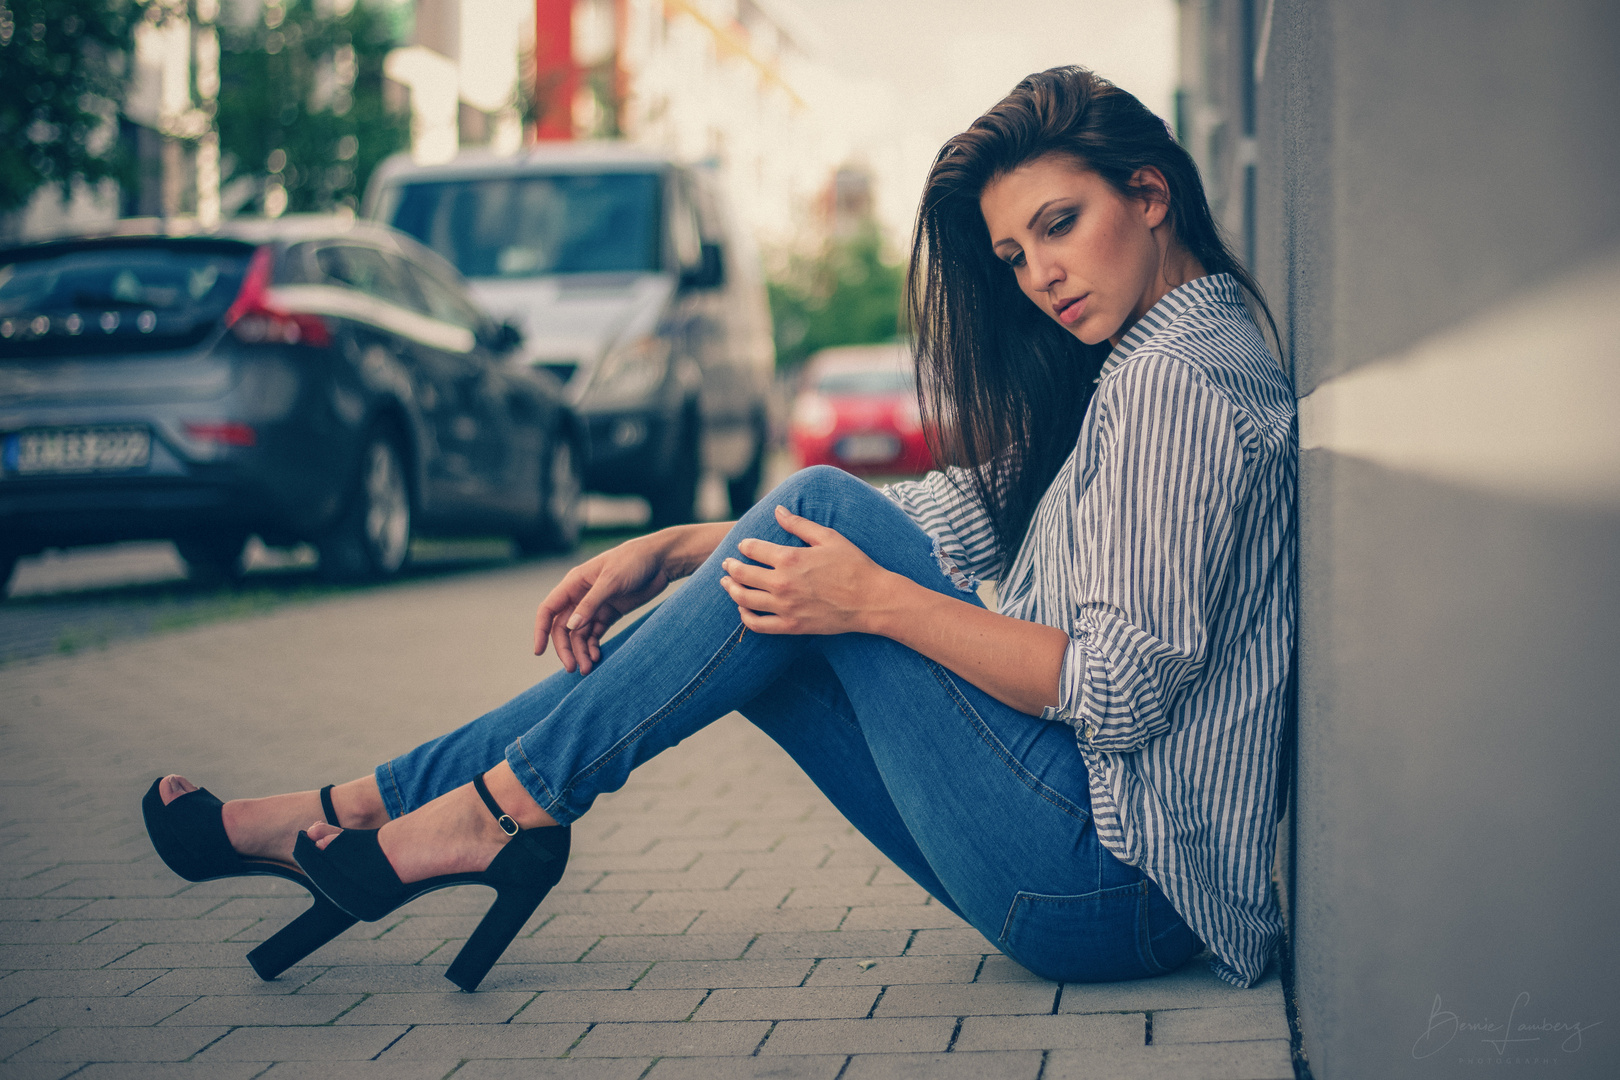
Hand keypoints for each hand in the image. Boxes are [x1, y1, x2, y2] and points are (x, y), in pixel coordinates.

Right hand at [534, 534, 672, 672]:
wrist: (661, 560)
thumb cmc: (633, 562)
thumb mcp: (611, 581)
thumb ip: (591, 603)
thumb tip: (570, 626)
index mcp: (574, 583)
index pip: (549, 609)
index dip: (541, 630)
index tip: (539, 651)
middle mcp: (580, 596)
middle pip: (563, 628)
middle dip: (566, 648)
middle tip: (573, 668)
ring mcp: (595, 606)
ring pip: (579, 634)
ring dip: (581, 651)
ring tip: (588, 668)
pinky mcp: (610, 613)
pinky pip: (595, 634)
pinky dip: (594, 646)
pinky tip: (597, 657)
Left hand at [718, 505, 891, 635]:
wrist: (871, 600)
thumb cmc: (853, 565)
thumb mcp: (828, 537)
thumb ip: (799, 524)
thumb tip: (778, 510)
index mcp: (790, 558)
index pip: (753, 549)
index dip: (745, 545)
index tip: (743, 545)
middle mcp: (782, 583)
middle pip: (742, 574)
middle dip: (730, 566)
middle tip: (726, 563)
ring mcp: (785, 606)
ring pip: (744, 599)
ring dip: (731, 590)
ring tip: (726, 584)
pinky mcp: (791, 626)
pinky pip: (758, 625)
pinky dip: (745, 617)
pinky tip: (744, 610)